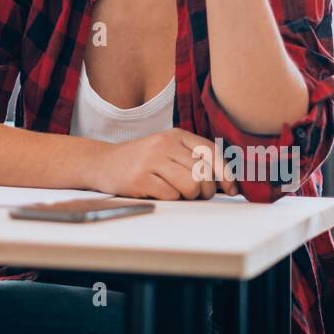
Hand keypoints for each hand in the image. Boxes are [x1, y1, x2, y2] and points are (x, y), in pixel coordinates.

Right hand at [89, 127, 239, 199]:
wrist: (102, 162)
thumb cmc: (141, 160)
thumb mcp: (167, 150)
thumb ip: (194, 160)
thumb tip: (226, 183)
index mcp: (176, 135)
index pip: (211, 152)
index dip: (225, 173)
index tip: (231, 189)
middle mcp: (165, 143)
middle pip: (204, 173)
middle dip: (205, 190)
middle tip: (194, 194)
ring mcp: (151, 159)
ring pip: (191, 186)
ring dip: (189, 197)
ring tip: (176, 192)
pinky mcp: (140, 178)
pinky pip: (171, 196)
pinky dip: (170, 199)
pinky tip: (158, 191)